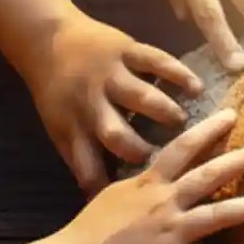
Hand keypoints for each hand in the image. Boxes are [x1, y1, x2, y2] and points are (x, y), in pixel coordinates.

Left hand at [24, 11, 202, 193]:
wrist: (46, 40)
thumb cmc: (57, 93)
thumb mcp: (58, 128)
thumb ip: (80, 158)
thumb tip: (97, 198)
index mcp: (74, 128)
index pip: (88, 166)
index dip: (106, 187)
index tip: (129, 203)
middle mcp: (93, 104)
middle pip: (115, 134)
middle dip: (139, 150)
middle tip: (163, 161)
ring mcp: (110, 75)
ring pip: (139, 96)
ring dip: (164, 111)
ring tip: (183, 123)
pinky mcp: (125, 50)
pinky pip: (155, 61)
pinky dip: (178, 74)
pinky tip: (197, 89)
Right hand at [50, 110, 243, 243]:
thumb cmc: (88, 230)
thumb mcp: (113, 193)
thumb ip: (139, 183)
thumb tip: (153, 170)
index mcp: (148, 183)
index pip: (182, 148)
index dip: (208, 130)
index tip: (231, 115)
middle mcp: (164, 202)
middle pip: (211, 174)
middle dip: (243, 158)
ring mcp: (171, 232)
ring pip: (221, 214)